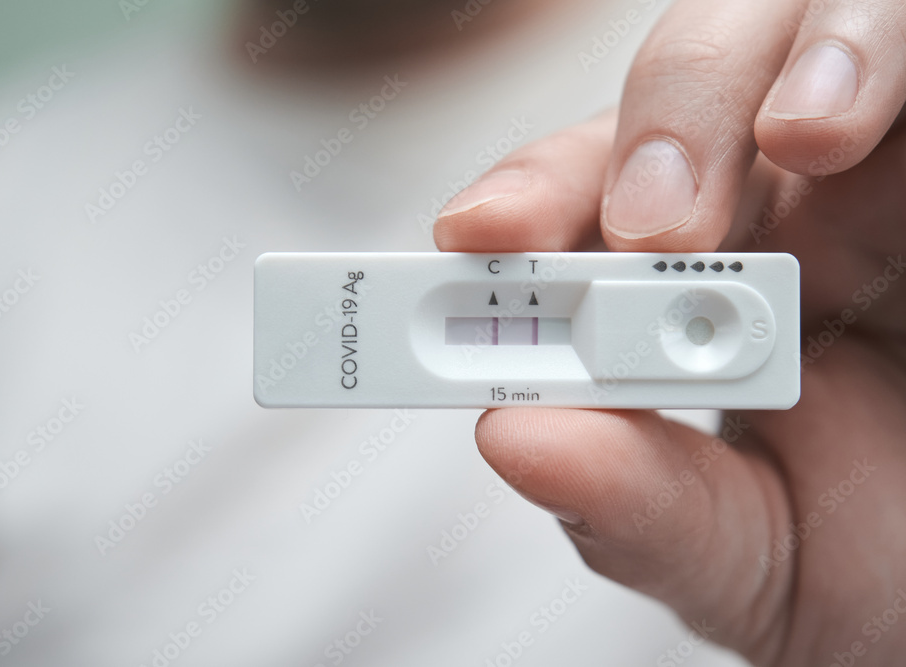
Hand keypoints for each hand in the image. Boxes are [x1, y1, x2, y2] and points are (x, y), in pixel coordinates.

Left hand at [433, 1, 905, 663]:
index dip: (530, 195)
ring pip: (806, 23)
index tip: (477, 232)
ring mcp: (881, 168)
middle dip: (659, 127)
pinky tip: (852, 130)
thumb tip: (509, 435)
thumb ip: (631, 503)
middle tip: (654, 221)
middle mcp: (781, 206)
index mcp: (692, 285)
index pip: (589, 195)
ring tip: (802, 138)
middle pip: (687, 82)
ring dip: (780, 65)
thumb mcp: (740, 552)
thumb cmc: (870, 558)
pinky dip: (882, 58)